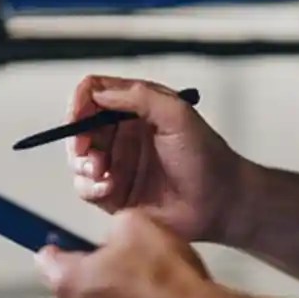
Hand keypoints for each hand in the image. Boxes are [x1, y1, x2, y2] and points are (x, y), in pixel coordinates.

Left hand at [36, 210, 215, 297]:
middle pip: (75, 292)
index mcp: (68, 282)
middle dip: (95, 280)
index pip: (46, 260)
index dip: (61, 247)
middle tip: (127, 269)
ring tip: (150, 297)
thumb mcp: (138, 224)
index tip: (72, 244)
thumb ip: (115, 226)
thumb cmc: (165, 283)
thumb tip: (118, 232)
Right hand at [65, 77, 255, 243]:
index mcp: (135, 108)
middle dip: (77, 138)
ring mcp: (116, 163)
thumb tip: (99, 93)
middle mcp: (121, 133)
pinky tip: (109, 189)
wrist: (221, 204)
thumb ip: (140, 97)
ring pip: (78, 158)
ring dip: (83, 165)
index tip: (78, 116)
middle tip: (86, 150)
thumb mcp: (178, 115)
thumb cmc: (207, 157)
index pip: (93, 94)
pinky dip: (90, 188)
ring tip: (103, 173)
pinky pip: (85, 187)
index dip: (79, 102)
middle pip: (78, 126)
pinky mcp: (113, 193)